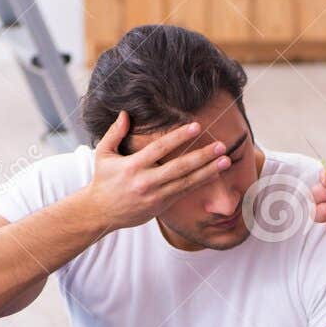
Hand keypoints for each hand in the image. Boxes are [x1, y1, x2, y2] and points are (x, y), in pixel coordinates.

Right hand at [82, 112, 232, 231]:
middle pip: (179, 167)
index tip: (196, 127)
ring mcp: (155, 196)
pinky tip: (214, 173)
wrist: (100, 213)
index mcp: (133, 166)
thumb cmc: (103, 180)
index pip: (160, 149)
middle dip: (202, 156)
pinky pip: (184, 192)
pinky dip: (200, 183)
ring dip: (208, 171)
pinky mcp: (161, 206)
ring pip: (186, 182)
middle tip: (221, 145)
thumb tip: (125, 113)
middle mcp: (146, 182)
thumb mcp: (103, 154)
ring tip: (226, 160)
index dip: (179, 137)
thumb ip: (114, 133)